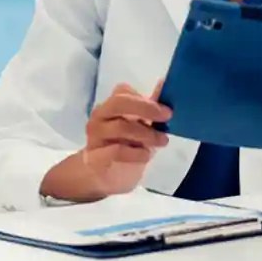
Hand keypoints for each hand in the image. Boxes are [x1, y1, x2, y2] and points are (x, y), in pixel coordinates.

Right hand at [41, 82, 171, 201]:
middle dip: (146, 108)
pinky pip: (115, 151)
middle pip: (119, 103)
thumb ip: (151, 107)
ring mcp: (95, 137)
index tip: (166, 110)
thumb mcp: (141, 126)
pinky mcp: (95, 158)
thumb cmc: (125, 147)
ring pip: (120, 127)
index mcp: (110, 107)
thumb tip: (165, 83)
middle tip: (167, 117)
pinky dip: (135, 153)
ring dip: (146, 133)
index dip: (146, 99)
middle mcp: (100, 118)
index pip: (123, 92)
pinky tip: (146, 155)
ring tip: (162, 141)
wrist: (103, 177)